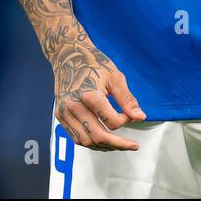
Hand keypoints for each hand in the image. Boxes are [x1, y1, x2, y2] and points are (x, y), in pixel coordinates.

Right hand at [50, 36, 147, 151]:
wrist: (67, 54)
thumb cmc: (93, 62)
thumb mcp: (114, 77)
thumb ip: (127, 100)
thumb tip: (140, 117)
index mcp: (89, 95)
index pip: (112, 121)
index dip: (126, 121)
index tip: (131, 115)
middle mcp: (73, 106)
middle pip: (98, 136)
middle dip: (118, 144)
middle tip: (133, 146)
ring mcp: (64, 112)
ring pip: (85, 141)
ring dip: (104, 146)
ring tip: (119, 144)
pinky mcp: (60, 115)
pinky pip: (76, 137)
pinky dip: (91, 142)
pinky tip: (103, 139)